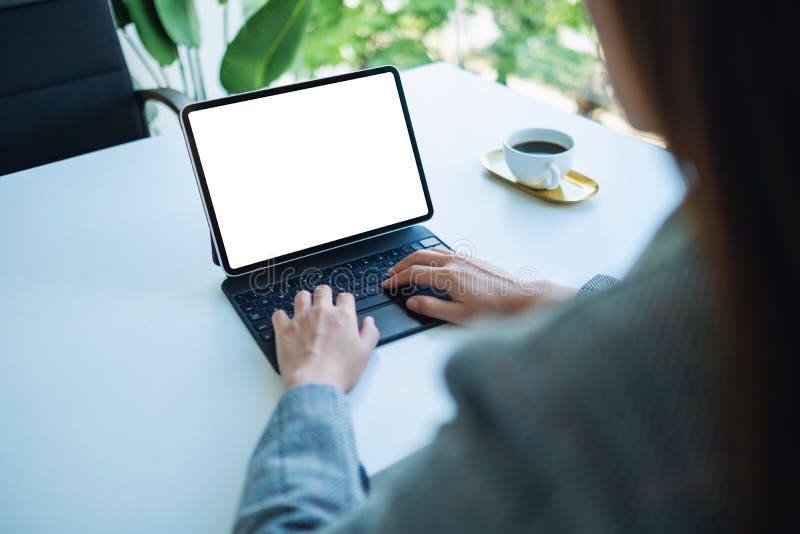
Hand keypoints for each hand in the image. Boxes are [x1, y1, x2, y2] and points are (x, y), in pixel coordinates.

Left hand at [272, 285, 379, 391]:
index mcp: (343, 317)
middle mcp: (321, 313)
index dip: (345, 302)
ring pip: (301, 296)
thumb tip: (369, 322)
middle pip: (322, 290)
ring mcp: (301, 319)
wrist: (315, 385)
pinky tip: (286, 323)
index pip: (345, 296)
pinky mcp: (284, 330)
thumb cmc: (339, 372)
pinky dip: (282, 317)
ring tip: (305, 310)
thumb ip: (370, 333)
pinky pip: (279, 314)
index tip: (343, 309)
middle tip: (324, 305)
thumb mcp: (365, 353)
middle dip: (324, 295)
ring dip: (304, 300)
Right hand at [382, 248, 576, 323]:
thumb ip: (432, 308)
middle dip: (401, 265)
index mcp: (448, 276)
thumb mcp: (460, 316)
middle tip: (390, 274)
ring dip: (414, 257)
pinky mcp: (473, 259)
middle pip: (419, 257)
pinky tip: (431, 262)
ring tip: (405, 266)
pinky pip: (444, 251)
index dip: (397, 280)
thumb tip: (412, 302)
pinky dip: (429, 255)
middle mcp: (455, 262)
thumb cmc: (496, 310)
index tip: (388, 285)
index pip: (414, 274)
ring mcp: (464, 258)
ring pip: (431, 251)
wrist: (522, 299)